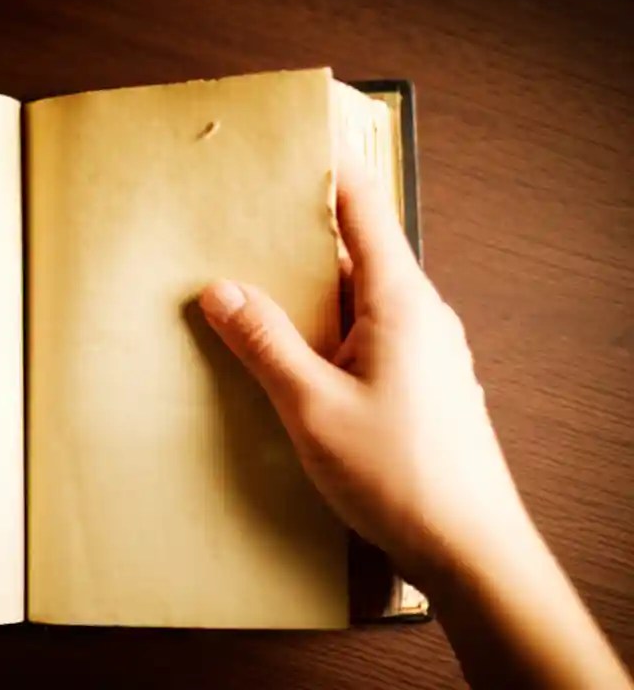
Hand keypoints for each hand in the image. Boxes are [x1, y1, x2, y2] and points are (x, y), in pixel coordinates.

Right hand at [198, 152, 630, 688]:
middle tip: (244, 224)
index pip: (365, 210)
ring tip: (256, 290)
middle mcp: (422, 316)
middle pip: (358, 252)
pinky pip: (370, 335)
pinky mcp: (424, 385)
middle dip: (301, 236)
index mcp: (402, 303)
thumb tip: (220, 288)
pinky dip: (330, 330)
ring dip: (312, 291)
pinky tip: (296, 357)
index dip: (329, 171)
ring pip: (362, 299)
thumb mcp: (311, 407)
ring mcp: (428, 352)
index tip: (294, 142)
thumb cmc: (398, 476)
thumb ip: (265, 342)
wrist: (470, 549)